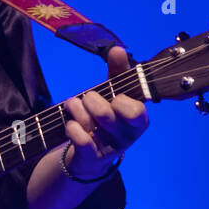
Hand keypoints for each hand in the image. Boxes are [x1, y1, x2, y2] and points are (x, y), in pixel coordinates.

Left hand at [63, 45, 148, 178]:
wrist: (89, 155)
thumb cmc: (104, 118)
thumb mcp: (113, 94)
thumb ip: (117, 72)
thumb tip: (118, 49)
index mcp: (138, 120)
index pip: (136, 109)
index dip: (120, 100)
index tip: (113, 96)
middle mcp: (127, 136)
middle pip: (108, 113)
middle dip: (91, 100)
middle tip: (87, 98)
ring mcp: (109, 149)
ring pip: (91, 123)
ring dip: (76, 109)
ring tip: (72, 106)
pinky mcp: (91, 159)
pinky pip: (81, 140)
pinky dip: (71, 127)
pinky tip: (70, 124)